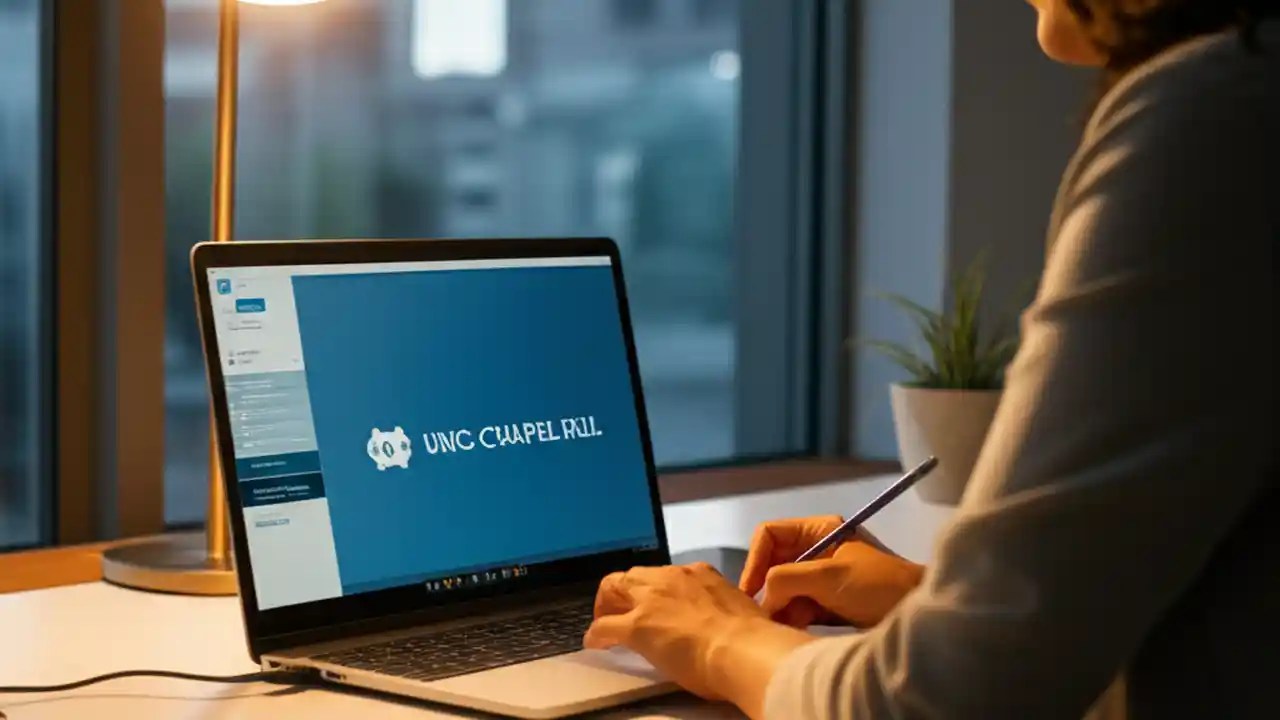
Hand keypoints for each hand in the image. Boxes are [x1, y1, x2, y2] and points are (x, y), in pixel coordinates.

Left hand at [585, 563, 813, 717]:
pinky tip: (595, 643)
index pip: (667, 576)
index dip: (656, 590)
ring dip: (606, 605)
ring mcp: (651, 600)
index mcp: (699, 574)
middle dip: (623, 591)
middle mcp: (671, 578)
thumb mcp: (738, 609)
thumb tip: (721, 622)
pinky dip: (596, 634)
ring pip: (613, 588)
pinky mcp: (636, 626)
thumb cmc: (751, 637)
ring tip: (604, 622)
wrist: (743, 649)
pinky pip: (604, 626)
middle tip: (620, 610)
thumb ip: (721, 609)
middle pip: (634, 575)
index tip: (656, 604)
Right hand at [740, 516, 924, 627]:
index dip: (754, 560)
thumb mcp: (829, 576)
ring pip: (784, 589)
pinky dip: (793, 619)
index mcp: (819, 530)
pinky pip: (798, 608)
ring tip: (786, 625)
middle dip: (768, 588)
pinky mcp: (829, 603)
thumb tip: (763, 597)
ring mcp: (823, 578)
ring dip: (781, 607)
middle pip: (774, 564)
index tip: (750, 591)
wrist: (919, 614)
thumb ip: (787, 578)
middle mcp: (817, 550)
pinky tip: (797, 631)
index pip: (769, 535)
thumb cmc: (877, 586)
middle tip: (766, 614)